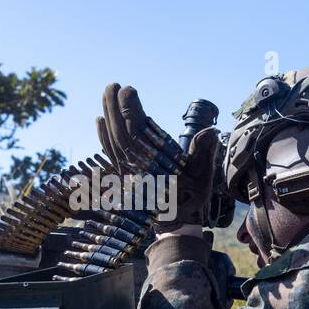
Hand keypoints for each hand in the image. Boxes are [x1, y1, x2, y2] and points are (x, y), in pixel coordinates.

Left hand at [97, 83, 218, 225]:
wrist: (176, 223)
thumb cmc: (192, 197)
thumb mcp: (203, 176)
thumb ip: (204, 153)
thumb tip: (209, 132)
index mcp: (152, 163)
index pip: (136, 132)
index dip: (130, 110)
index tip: (127, 89)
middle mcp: (135, 166)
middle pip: (119, 132)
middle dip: (114, 107)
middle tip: (112, 85)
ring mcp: (127, 170)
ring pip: (112, 140)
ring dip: (108, 116)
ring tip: (107, 93)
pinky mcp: (123, 174)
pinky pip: (109, 152)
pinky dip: (103, 136)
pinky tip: (99, 121)